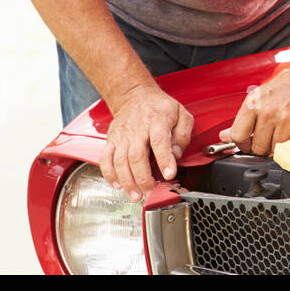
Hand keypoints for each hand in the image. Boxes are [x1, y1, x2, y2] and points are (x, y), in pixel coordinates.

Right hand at [100, 83, 194, 201]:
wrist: (134, 95)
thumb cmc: (159, 107)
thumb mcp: (181, 113)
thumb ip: (183, 134)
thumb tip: (176, 154)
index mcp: (157, 120)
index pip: (160, 141)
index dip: (165, 159)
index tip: (169, 174)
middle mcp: (137, 129)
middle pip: (136, 156)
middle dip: (143, 178)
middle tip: (150, 191)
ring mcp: (122, 136)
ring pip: (120, 161)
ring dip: (127, 181)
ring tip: (136, 195)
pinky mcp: (111, 140)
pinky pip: (106, 159)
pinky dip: (109, 175)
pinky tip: (118, 185)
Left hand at [219, 67, 289, 155]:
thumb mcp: (261, 96)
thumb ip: (243, 118)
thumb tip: (225, 136)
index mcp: (254, 102)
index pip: (238, 135)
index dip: (242, 145)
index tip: (248, 145)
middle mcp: (270, 110)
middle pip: (258, 146)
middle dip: (263, 146)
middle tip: (271, 138)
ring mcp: (288, 118)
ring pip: (276, 149)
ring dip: (280, 146)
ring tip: (285, 133)